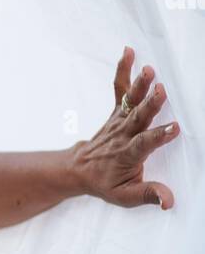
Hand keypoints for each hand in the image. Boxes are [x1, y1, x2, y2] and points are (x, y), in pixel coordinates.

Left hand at [70, 47, 179, 208]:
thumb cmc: (106, 183)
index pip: (144, 144)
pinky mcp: (116, 112)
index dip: (158, 137)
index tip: (174, 128)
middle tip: (161, 90)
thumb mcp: (125, 196)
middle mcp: (123, 135)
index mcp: (128, 155)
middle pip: (137, 118)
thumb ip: (147, 195)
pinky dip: (122, 70)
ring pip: (129, 101)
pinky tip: (129, 52)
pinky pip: (118, 89)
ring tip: (149, 68)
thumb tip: (168, 201)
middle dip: (150, 104)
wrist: (79, 169)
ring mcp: (118, 121)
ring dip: (138, 85)